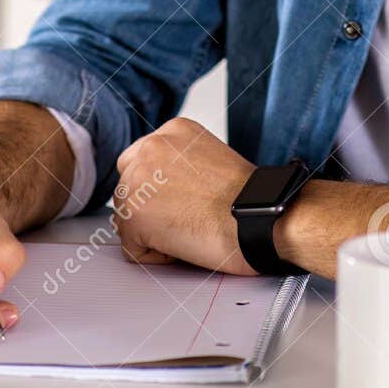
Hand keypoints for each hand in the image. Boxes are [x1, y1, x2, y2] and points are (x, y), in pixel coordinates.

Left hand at [113, 117, 255, 274]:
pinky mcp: (133, 215)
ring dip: (155, 233)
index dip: (160, 191)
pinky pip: (132, 248)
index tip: (181, 202)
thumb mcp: (212, 160)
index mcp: (173, 131)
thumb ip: (182, 165)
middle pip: (129, 187)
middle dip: (151, 210)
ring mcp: (137, 180)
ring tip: (191, 230)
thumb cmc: (250, 200)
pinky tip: (186, 243)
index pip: (143, 161)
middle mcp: (151, 147)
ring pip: (128, 218)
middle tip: (185, 219)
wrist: (260, 217)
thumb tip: (166, 190)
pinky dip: (156, 256)